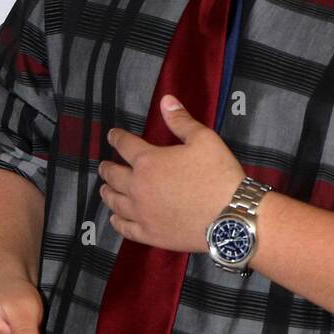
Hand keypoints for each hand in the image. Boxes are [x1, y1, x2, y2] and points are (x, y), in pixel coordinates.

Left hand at [98, 94, 244, 252]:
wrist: (230, 216)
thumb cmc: (218, 175)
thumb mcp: (204, 139)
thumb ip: (181, 121)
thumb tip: (166, 100)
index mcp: (148, 161)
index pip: (125, 145)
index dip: (116, 137)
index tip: (112, 135)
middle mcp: (138, 187)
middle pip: (113, 175)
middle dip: (107, 167)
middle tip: (104, 165)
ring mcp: (141, 213)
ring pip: (115, 201)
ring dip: (107, 192)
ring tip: (105, 189)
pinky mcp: (149, 233)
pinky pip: (125, 227)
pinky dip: (116, 220)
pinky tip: (115, 217)